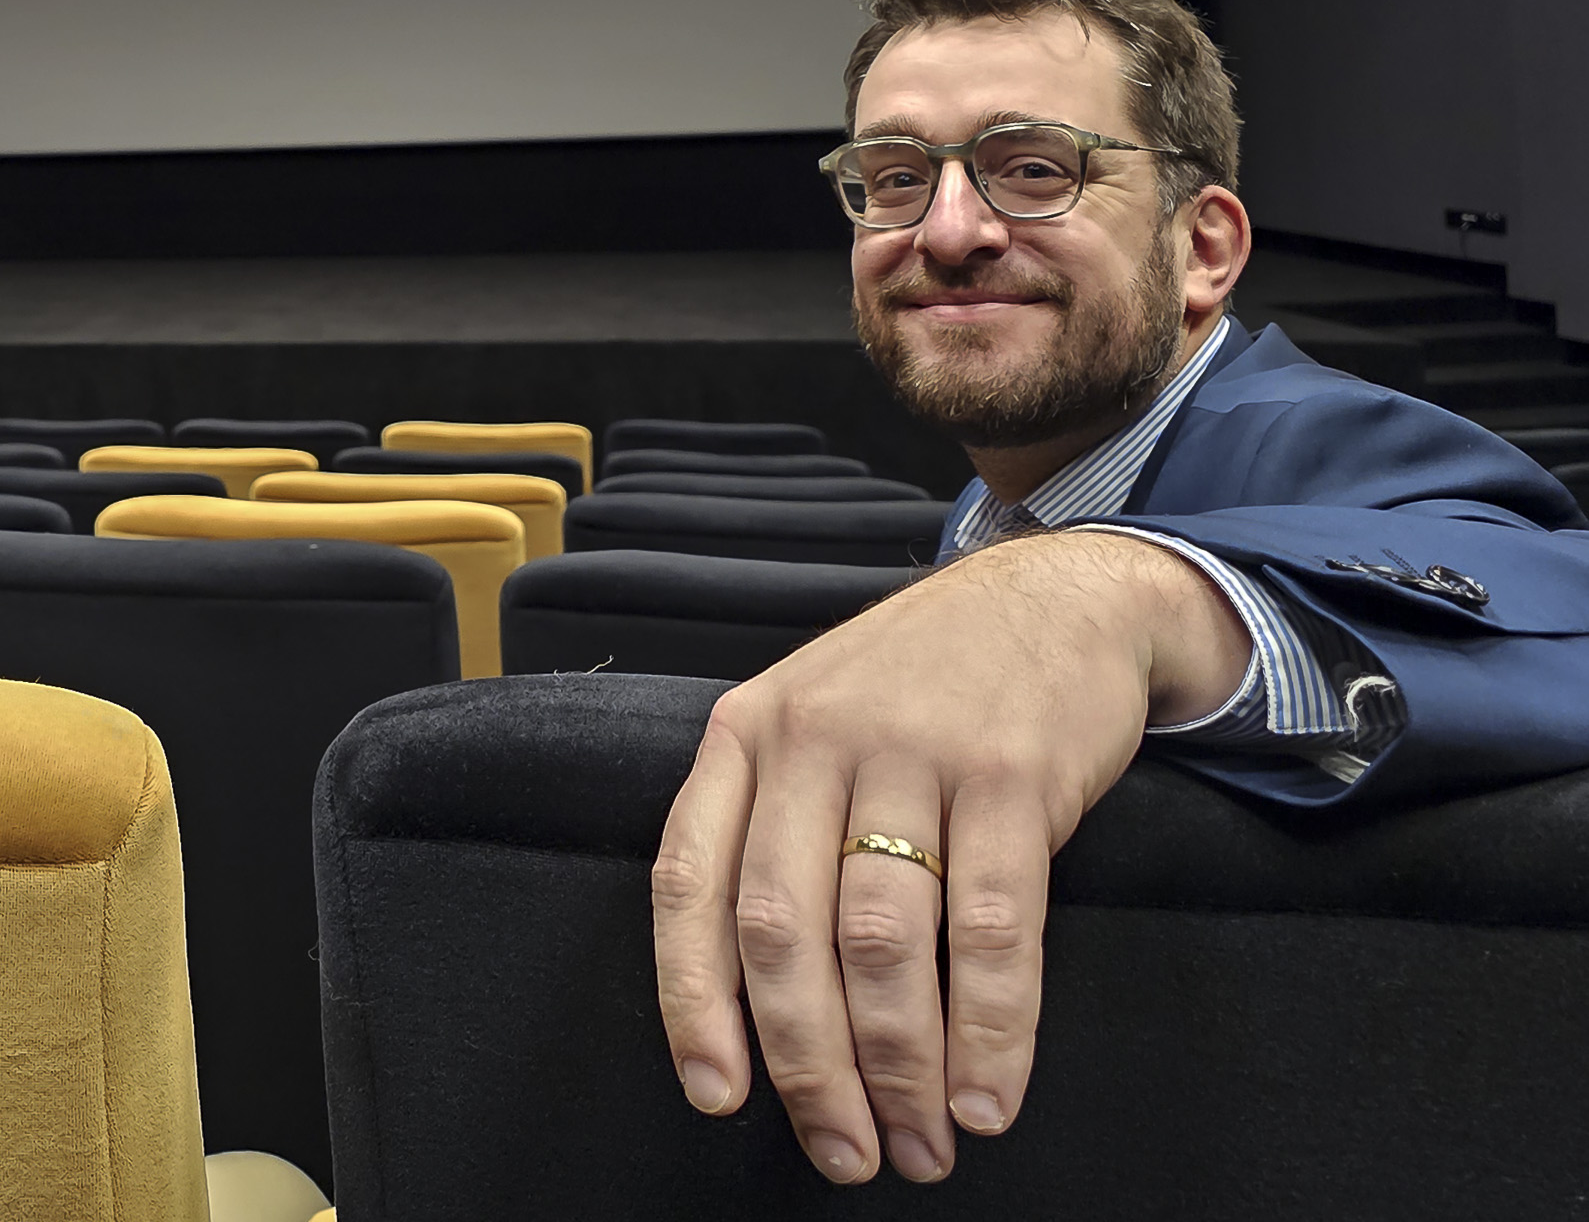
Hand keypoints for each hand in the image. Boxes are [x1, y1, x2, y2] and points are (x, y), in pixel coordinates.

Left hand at [649, 532, 1248, 1182]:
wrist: (1061, 596)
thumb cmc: (923, 685)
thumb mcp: (816, 721)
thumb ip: (774, 827)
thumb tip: (757, 1004)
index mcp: (747, 733)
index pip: (689, 881)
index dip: (693, 1000)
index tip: (716, 1094)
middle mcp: (814, 737)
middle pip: (784, 930)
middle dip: (809, 1065)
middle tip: (845, 1153)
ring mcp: (912, 750)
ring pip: (882, 941)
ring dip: (900, 1067)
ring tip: (924, 1144)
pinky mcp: (1011, 773)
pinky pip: (991, 928)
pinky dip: (989, 1030)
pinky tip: (989, 1095)